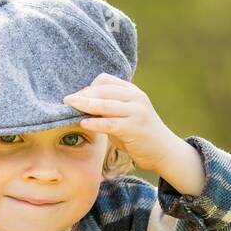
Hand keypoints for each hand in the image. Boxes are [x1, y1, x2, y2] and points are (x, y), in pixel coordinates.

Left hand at [62, 73, 190, 176]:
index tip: (76, 97)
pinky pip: (111, 123)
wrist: (163, 150)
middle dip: (83, 94)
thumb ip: (107, 109)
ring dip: (85, 104)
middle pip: (103, 89)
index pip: (105, 80)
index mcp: (132, 91)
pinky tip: (84, 123)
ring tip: (69, 107)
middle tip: (66, 100)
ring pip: (106, 104)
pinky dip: (96, 122)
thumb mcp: (123, 116)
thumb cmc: (138, 134)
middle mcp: (136, 98)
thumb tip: (80, 104)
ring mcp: (137, 112)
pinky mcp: (135, 128)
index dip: (88, 87)